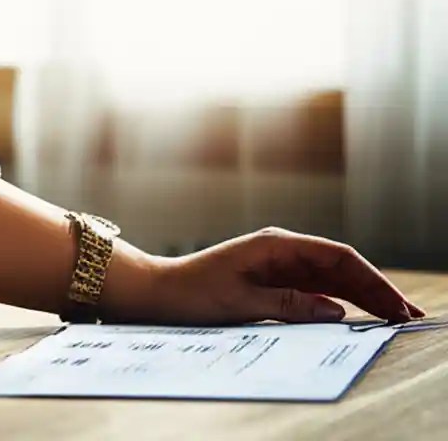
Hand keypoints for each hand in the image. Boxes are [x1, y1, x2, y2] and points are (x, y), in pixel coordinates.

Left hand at [103, 227, 423, 324]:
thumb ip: (289, 305)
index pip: (337, 257)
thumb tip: (335, 311)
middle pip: (340, 266)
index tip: (395, 303)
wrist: (156, 291)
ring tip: (391, 317)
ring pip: (330, 277)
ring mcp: (277, 263)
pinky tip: (355, 316)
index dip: (371, 279)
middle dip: (375, 289)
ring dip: (360, 296)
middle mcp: (280, 249)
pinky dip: (337, 300)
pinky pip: (313, 288)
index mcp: (275, 245)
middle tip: (406, 316)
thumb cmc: (191, 293)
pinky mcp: (270, 278)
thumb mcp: (240, 302)